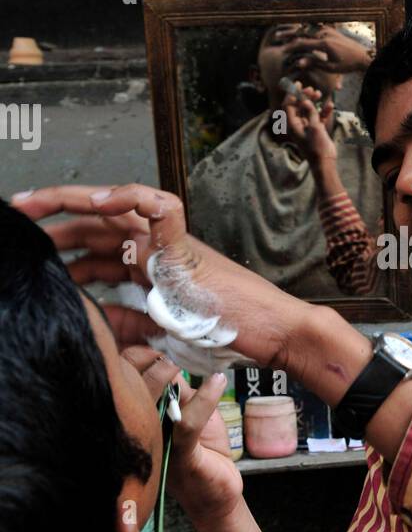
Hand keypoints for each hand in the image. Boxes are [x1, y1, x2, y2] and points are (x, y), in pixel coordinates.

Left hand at [12, 184, 318, 378]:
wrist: (267, 335)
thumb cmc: (224, 334)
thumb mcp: (158, 334)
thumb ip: (125, 323)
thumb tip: (90, 319)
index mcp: (146, 268)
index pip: (93, 246)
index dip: (57, 244)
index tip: (23, 248)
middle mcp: (154, 249)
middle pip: (95, 223)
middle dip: (51, 218)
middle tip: (14, 213)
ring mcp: (170, 244)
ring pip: (118, 206)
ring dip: (74, 202)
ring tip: (34, 203)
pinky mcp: (187, 246)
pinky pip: (162, 209)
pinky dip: (133, 197)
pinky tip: (104, 200)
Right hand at [122, 348, 242, 521]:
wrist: (217, 496)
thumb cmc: (204, 452)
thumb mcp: (190, 412)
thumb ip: (179, 389)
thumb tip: (173, 356)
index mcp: (141, 417)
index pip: (127, 380)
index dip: (135, 356)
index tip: (153, 341)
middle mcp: (143, 430)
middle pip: (131, 387)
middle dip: (144, 360)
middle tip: (163, 351)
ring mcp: (159, 444)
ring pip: (153, 401)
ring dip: (167, 376)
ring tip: (178, 363)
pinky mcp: (181, 456)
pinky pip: (187, 423)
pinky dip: (204, 399)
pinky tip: (217, 381)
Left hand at [276, 81, 336, 164]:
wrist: (324, 161)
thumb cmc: (316, 146)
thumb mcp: (313, 127)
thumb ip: (310, 112)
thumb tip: (305, 100)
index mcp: (292, 124)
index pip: (288, 106)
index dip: (292, 94)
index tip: (298, 85)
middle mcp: (297, 124)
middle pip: (298, 106)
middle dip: (304, 96)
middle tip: (311, 89)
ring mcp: (307, 126)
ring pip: (308, 110)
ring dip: (313, 102)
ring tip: (320, 94)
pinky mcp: (316, 129)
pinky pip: (318, 116)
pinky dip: (323, 111)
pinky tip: (330, 106)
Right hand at [281, 24, 372, 72]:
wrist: (363, 55)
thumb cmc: (348, 65)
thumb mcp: (331, 68)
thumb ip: (314, 63)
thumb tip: (298, 63)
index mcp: (325, 43)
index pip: (303, 44)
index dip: (291, 47)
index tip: (281, 50)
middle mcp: (325, 33)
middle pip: (303, 32)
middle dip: (289, 34)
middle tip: (276, 37)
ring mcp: (328, 30)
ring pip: (308, 29)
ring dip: (296, 31)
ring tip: (284, 33)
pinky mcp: (331, 30)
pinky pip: (315, 28)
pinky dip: (305, 30)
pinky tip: (298, 31)